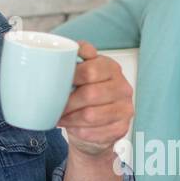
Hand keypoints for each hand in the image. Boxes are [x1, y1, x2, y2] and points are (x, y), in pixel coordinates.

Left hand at [57, 41, 133, 158]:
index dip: (71, 76)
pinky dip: (78, 131)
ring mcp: (125, 109)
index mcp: (111, 68)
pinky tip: (72, 127)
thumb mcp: (82, 73)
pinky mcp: (121, 128)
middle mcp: (123, 87)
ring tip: (60, 117)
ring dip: (70, 118)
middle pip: (90, 94)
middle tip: (55, 105)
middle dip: (68, 101)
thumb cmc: (86, 95)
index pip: (91, 70)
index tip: (57, 81)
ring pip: (91, 115)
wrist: (96, 123)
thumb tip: (73, 48)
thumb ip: (78, 58)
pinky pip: (94, 132)